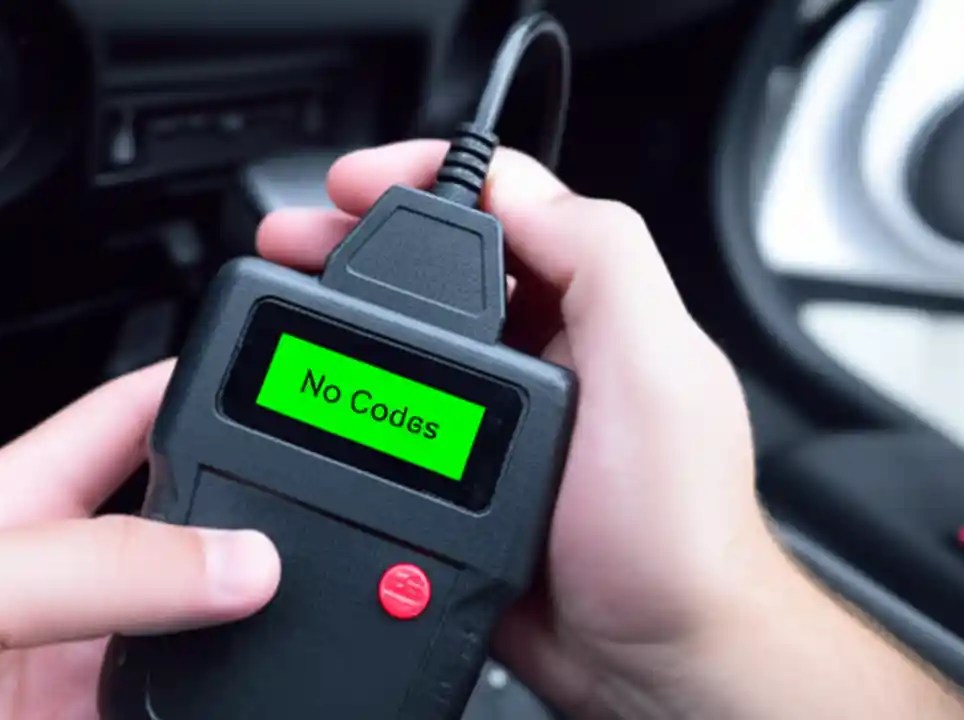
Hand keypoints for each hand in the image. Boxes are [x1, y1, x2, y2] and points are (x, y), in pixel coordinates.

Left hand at [0, 361, 280, 719]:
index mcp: (8, 505)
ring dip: (247, 631)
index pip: (128, 416)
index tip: (287, 376)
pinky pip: (173, 714)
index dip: (206, 381)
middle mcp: (48, 588)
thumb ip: (93, 564)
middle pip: (181, 533)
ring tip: (309, 618)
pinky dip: (216, 705)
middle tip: (325, 526)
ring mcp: (64, 677)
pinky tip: (258, 696)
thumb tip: (237, 557)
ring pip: (192, 640)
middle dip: (252, 519)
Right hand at [258, 142, 963, 717]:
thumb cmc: (677, 540)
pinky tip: (321, 387)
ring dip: (348, 308)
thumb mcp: (657, 376)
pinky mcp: (467, 476)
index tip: (356, 184)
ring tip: (285, 296)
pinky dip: (355, 388)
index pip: (507, 210)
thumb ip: (601, 262)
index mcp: (598, 312)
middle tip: (293, 239)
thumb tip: (515, 186)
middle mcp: (554, 351)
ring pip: (413, 336)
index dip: (426, 182)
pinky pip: (400, 411)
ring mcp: (505, 416)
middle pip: (444, 268)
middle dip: (362, 240)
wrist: (651, 667)